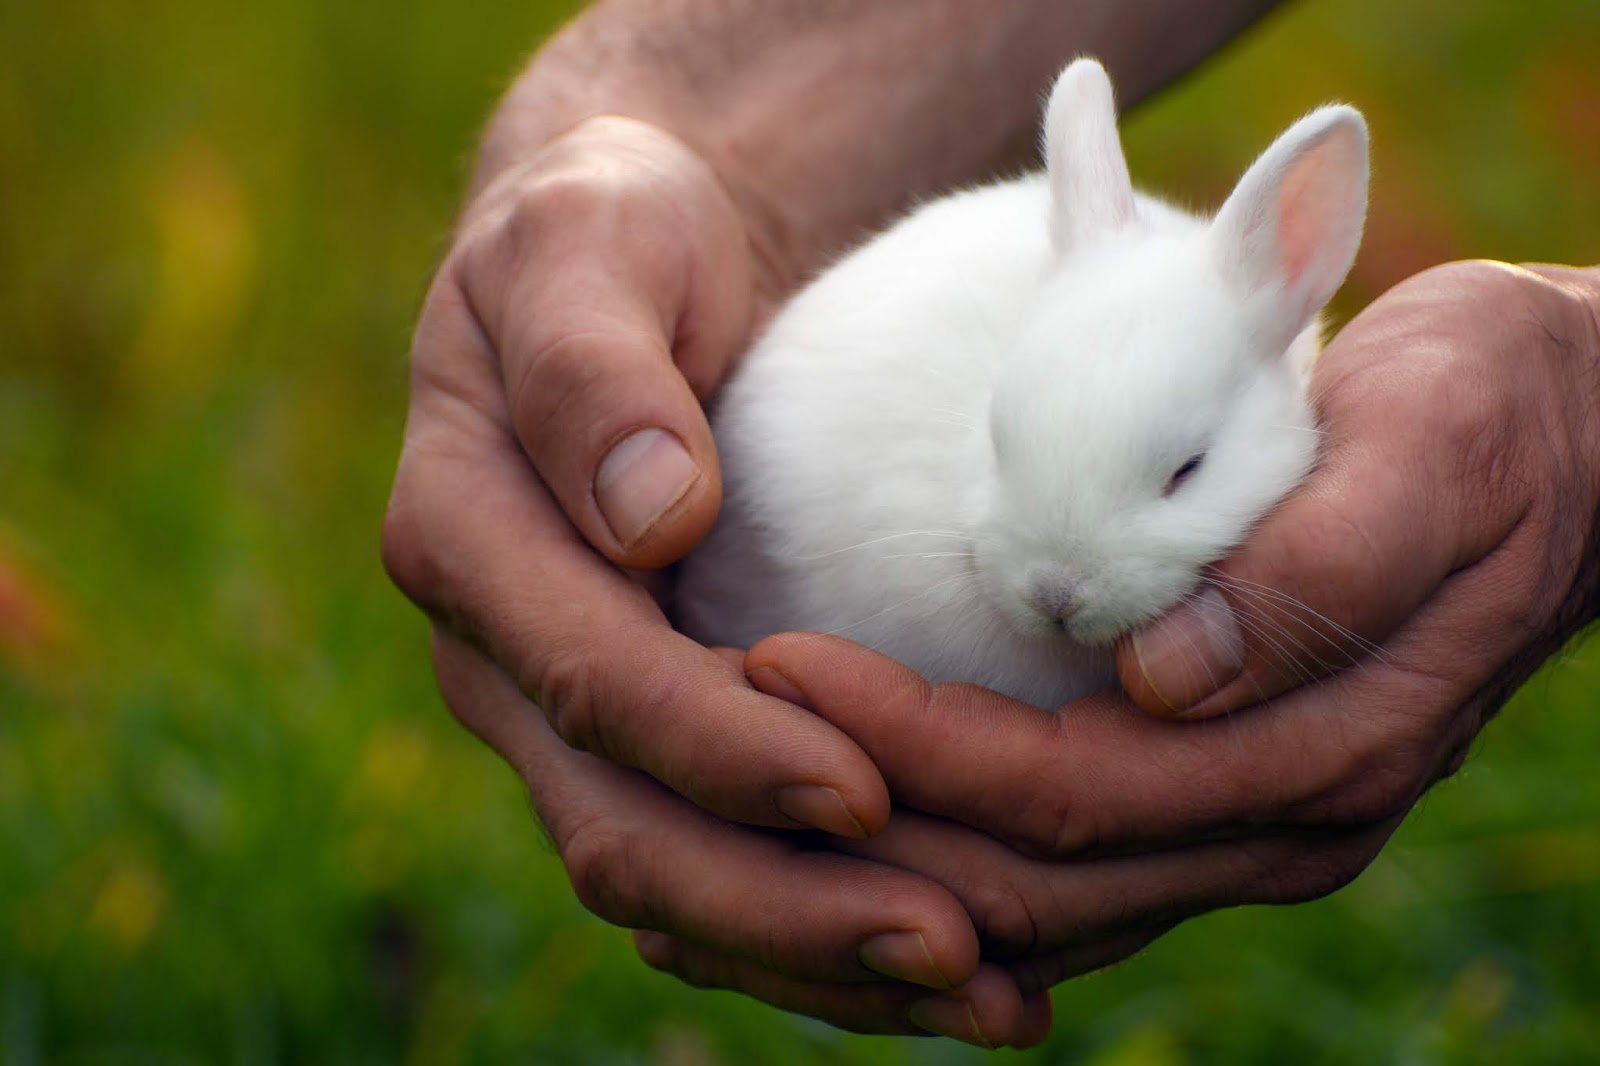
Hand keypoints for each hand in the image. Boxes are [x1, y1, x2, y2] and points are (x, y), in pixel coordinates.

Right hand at [382, 116, 1051, 1044]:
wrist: (632, 267)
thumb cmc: (617, 234)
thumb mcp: (585, 242)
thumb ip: (589, 367)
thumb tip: (646, 513)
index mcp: (466, 538)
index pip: (588, 680)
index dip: (719, 750)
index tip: (863, 791)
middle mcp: (502, 653)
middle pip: (624, 824)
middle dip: (785, 901)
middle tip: (951, 943)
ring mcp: (568, 711)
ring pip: (672, 879)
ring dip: (819, 952)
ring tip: (985, 993)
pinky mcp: (643, 736)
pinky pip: (716, 863)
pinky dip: (819, 930)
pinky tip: (941, 963)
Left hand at [716, 259, 1599, 993]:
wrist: (1573, 449)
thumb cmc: (1494, 417)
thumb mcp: (1437, 442)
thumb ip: (1323, 556)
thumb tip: (1170, 672)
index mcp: (1319, 753)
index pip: (1070, 794)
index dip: (909, 745)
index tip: (777, 664)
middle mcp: (1274, 825)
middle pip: (1025, 876)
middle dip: (861, 814)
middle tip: (716, 725)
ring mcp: (1243, 829)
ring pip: (1027, 900)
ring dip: (882, 855)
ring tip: (742, 780)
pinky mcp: (1215, 802)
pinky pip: (1058, 873)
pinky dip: (944, 854)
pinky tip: (850, 816)